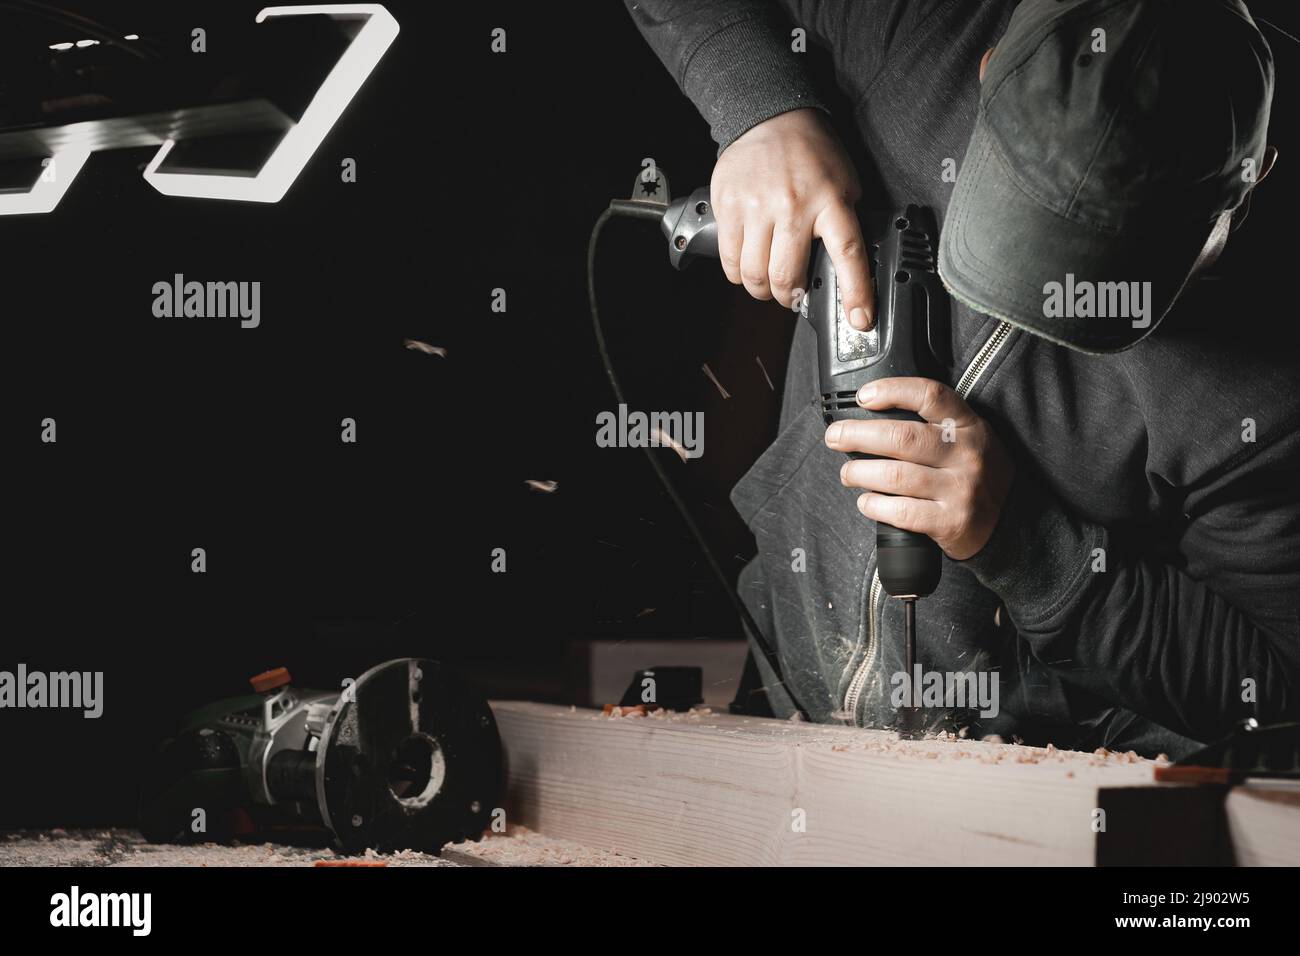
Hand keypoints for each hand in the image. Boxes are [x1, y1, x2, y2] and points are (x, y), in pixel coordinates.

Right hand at [711, 109, 874, 327]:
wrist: (770, 116)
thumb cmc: (811, 153)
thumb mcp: (844, 184)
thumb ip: (843, 223)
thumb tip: (848, 269)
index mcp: (831, 201)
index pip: (848, 254)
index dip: (855, 293)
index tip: (860, 320)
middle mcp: (794, 206)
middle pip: (788, 277)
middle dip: (789, 298)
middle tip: (792, 295)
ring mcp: (757, 207)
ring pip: (754, 275)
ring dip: (761, 290)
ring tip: (767, 282)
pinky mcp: (729, 206)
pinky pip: (729, 259)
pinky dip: (737, 273)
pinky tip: (745, 264)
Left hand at [825, 378, 1014, 560]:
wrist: (1011, 525)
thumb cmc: (977, 476)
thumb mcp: (969, 439)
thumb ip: (934, 425)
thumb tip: (875, 416)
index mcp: (969, 426)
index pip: (930, 396)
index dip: (893, 390)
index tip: (864, 396)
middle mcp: (966, 455)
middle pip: (902, 437)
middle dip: (858, 435)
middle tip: (836, 438)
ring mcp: (960, 489)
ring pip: (896, 475)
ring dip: (860, 473)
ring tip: (848, 473)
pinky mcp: (950, 522)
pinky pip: (901, 510)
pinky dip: (874, 505)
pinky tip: (866, 501)